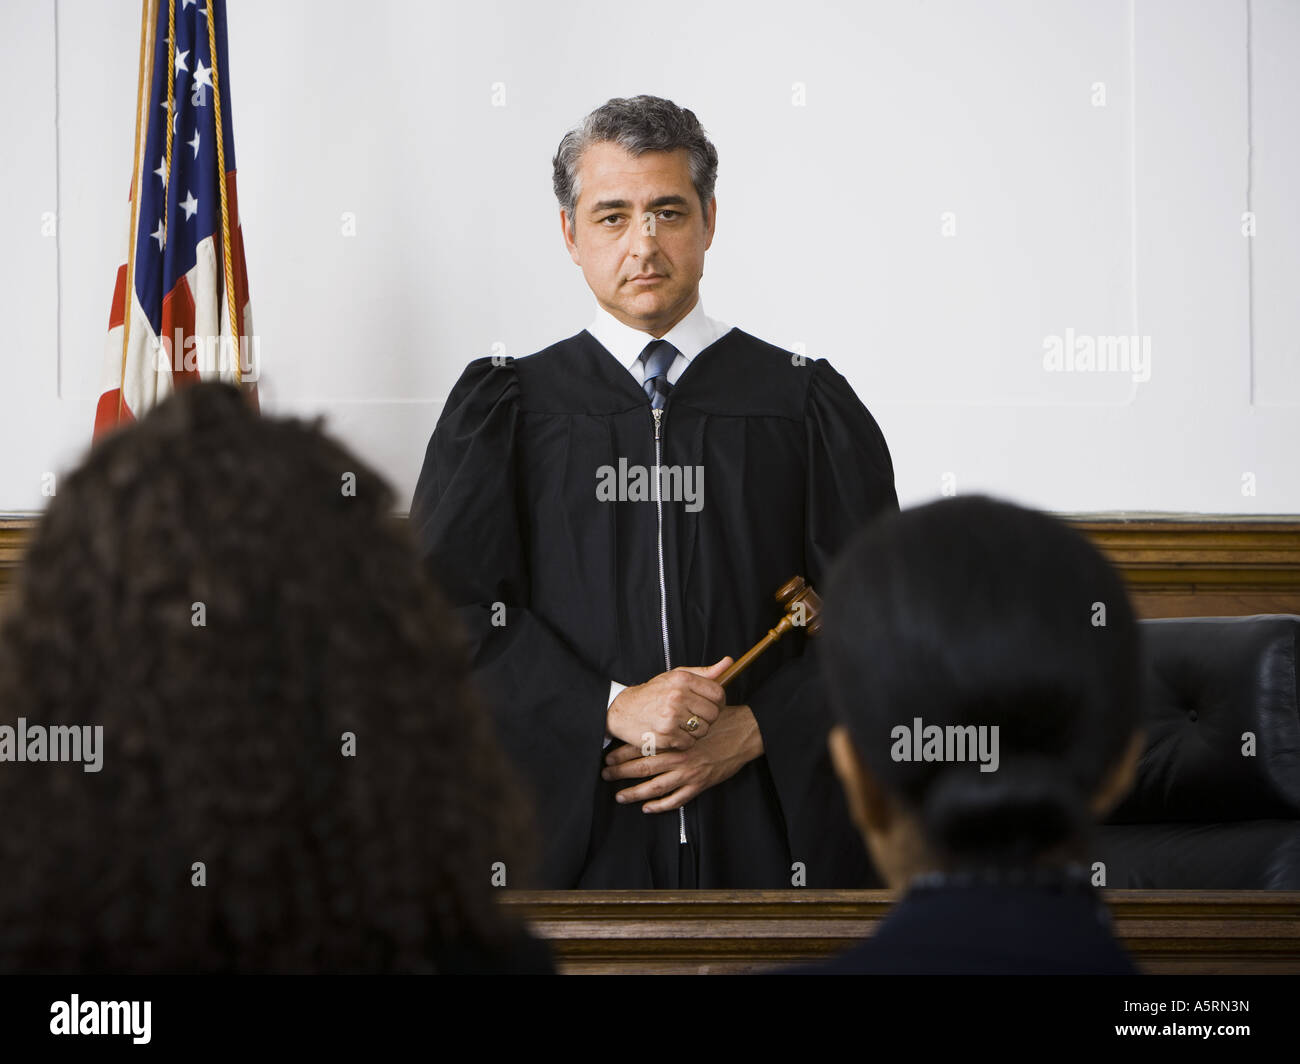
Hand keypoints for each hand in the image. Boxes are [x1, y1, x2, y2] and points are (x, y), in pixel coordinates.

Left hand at [601, 704, 763, 812]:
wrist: (745, 732)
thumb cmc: (720, 719)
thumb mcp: (696, 708)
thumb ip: (674, 713)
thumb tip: (650, 715)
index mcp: (675, 737)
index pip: (641, 746)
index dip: (621, 753)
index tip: (608, 757)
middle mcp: (679, 756)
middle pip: (642, 767)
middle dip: (620, 773)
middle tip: (606, 776)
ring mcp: (689, 773)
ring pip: (655, 787)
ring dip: (634, 793)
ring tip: (619, 796)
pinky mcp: (700, 785)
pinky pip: (676, 800)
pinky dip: (660, 806)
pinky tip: (648, 808)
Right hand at [605, 657, 731, 751]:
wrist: (622, 710)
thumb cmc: (653, 693)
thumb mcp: (676, 677)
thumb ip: (704, 672)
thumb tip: (728, 662)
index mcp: (682, 679)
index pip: (718, 693)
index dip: (718, 702)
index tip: (711, 705)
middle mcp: (677, 696)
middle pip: (713, 714)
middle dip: (707, 718)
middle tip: (694, 716)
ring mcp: (671, 717)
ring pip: (702, 730)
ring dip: (696, 731)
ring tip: (682, 724)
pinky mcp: (665, 736)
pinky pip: (689, 743)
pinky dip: (684, 741)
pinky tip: (673, 733)